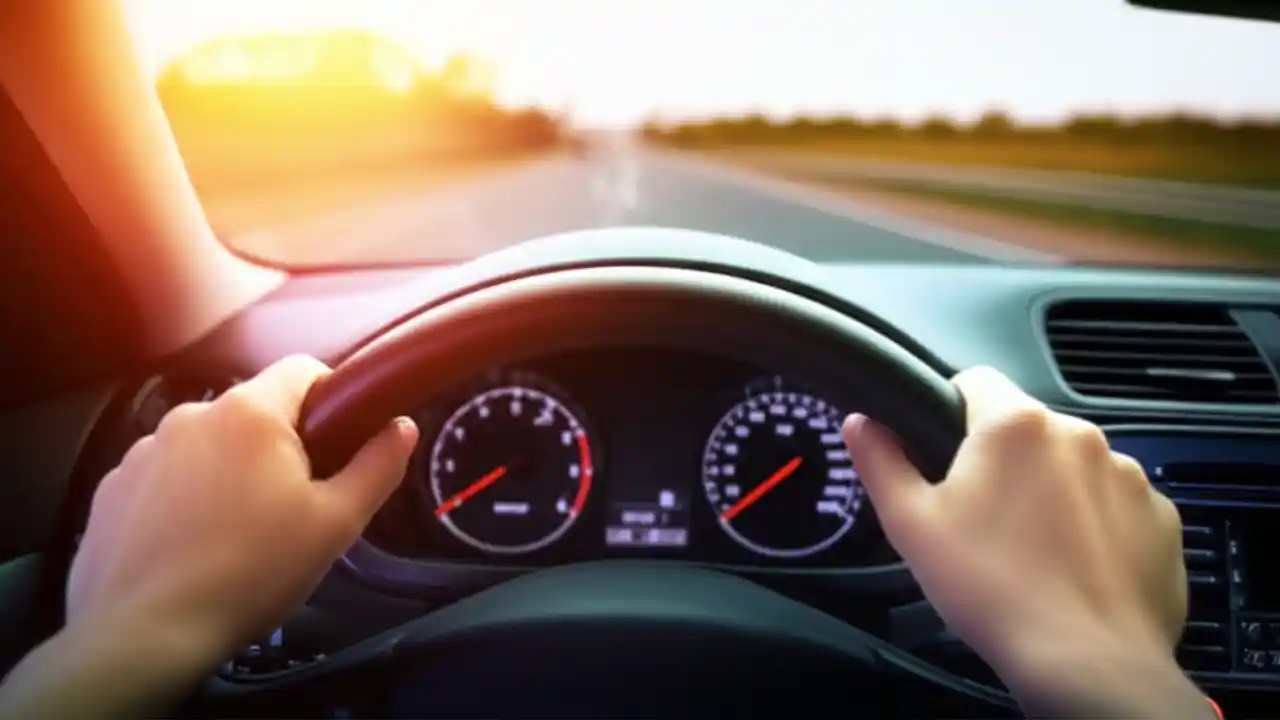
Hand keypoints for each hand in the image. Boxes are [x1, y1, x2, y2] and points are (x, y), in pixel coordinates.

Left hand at [67, 355, 416, 660]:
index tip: (336, 451)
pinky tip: (192, 548)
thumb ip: (377, 467)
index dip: (331, 402)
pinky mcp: (110, 489)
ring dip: (228, 473)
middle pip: (254, 413)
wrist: (147, 635)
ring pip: (208, 446)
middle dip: (279, 449)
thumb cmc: (252, 574)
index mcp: (250, 413)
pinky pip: (164, 478)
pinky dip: (182, 501)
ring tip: (238, 536)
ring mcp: (142, 451)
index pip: (304, 369)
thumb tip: (401, 427)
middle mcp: (190, 416)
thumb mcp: (336, 525)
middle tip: (294, 509)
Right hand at [843, 367, 1202, 717]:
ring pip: (1073, 467)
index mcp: (1014, 426)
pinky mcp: (1160, 516)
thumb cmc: (994, 591)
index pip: (975, 380)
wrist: (1086, 662)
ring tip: (1029, 549)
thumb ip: (881, 462)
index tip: (945, 453)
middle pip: (1026, 429)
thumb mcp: (911, 525)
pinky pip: (1116, 505)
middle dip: (1003, 462)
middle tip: (980, 518)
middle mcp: (1078, 436)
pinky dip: (1095, 526)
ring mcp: (1128, 475)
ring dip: (1052, 492)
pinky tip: (1072, 565)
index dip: (951, 412)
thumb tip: (860, 424)